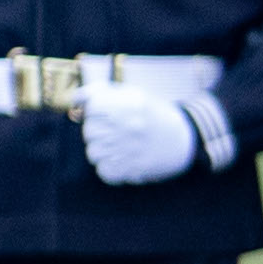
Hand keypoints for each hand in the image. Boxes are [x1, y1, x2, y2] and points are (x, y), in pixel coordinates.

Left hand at [79, 79, 220, 184]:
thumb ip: (102, 93)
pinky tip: (122, 160)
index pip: (92, 108)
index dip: (93, 111)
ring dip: (102, 151)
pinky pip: (103, 171)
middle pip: (89, 131)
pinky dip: (109, 168)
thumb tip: (75, 100)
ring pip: (93, 152)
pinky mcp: (134, 169)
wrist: (187, 138)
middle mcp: (129, 125)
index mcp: (130, 104)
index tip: (101, 114)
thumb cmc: (153, 115)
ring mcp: (131, 148)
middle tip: (114, 132)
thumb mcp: (133, 95)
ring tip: (119, 147)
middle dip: (97, 132)